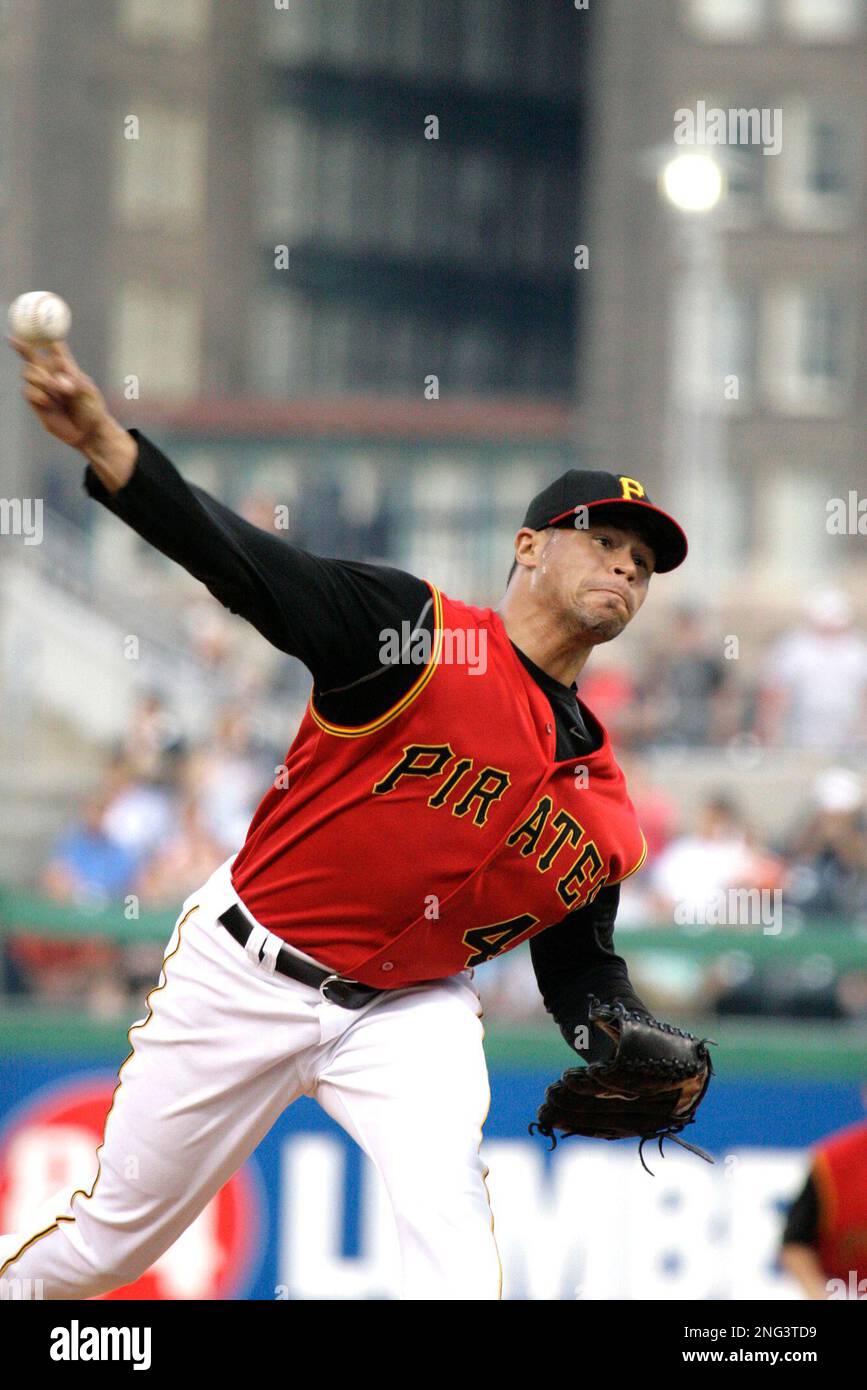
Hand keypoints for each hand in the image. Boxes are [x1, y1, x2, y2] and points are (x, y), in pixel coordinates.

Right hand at [8, 335, 111, 451]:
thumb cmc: (92, 409)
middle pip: (31, 357)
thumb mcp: (89, 392)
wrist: (89, 432)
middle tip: (44, 369)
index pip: (51, 347)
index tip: (31, 324)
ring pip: (28, 373)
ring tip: (57, 392)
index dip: (40, 334)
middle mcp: (51, 374)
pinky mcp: (37, 403)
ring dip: (41, 380)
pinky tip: (49, 402)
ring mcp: (43, 388)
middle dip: (31, 355)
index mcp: (65, 367)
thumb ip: (75, 382)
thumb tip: (60, 376)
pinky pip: (28, 392)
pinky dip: (38, 395)